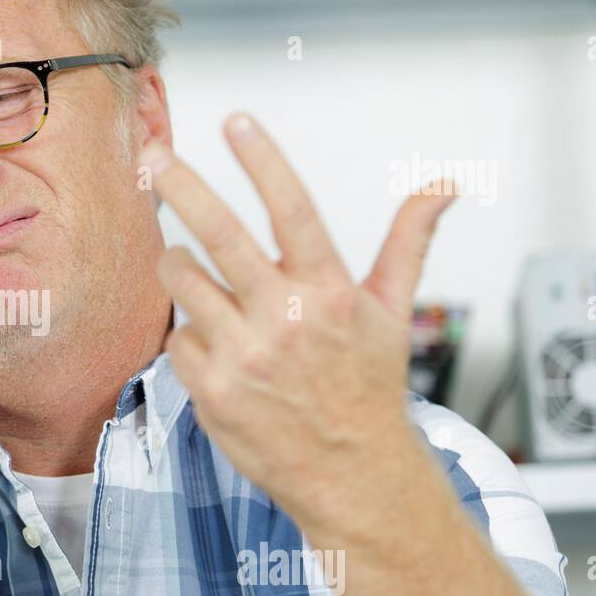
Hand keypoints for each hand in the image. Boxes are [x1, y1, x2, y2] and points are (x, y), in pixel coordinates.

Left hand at [146, 113, 456, 526]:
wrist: (351, 475)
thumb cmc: (368, 388)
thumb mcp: (393, 312)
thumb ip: (408, 242)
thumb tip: (443, 185)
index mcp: (330, 291)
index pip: (294, 209)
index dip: (263, 160)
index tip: (236, 120)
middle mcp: (285, 318)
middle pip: (218, 234)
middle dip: (179, 185)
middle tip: (151, 155)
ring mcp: (244, 355)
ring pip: (183, 279)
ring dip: (182, 267)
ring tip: (200, 277)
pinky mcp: (211, 390)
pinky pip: (178, 336)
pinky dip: (192, 336)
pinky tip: (219, 352)